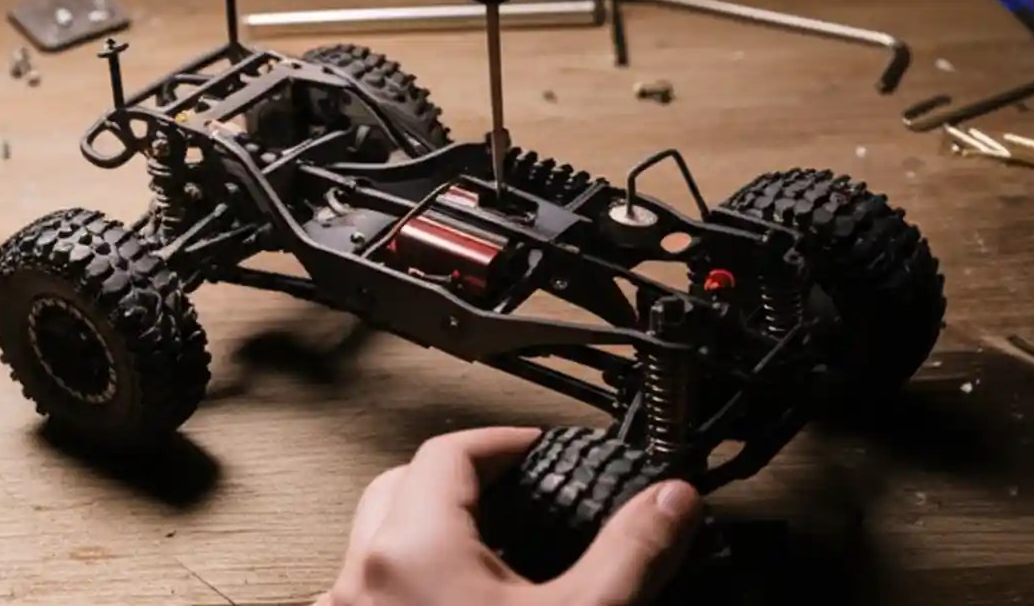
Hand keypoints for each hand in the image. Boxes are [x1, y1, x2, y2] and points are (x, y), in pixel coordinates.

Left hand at [316, 427, 703, 605]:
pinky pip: (372, 592)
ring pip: (378, 541)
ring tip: (490, 548)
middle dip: (461, 479)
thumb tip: (669, 504)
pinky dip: (414, 580)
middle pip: (402, 486)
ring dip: (428, 528)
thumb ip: (632, 554)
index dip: (504, 441)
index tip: (540, 449)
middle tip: (516, 487)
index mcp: (412, 551)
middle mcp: (364, 579)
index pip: (449, 453)